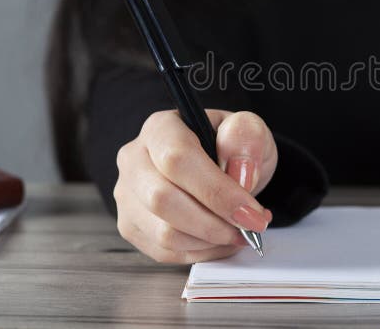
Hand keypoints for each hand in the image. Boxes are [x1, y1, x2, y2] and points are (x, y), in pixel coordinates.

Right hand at [113, 109, 276, 262]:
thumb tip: (239, 172)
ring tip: (241, 231)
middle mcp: (134, 159)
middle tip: (251, 226)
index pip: (177, 159)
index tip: (251, 212)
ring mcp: (128, 195)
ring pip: (163, 233)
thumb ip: (246, 137)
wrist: (222, 164)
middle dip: (215, 223)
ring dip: (211, 241)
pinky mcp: (131, 225)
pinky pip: (164, 252)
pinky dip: (201, 252)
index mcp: (161, 127)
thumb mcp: (249, 129)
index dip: (216, 191)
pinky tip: (223, 239)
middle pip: (163, 200)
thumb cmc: (231, 146)